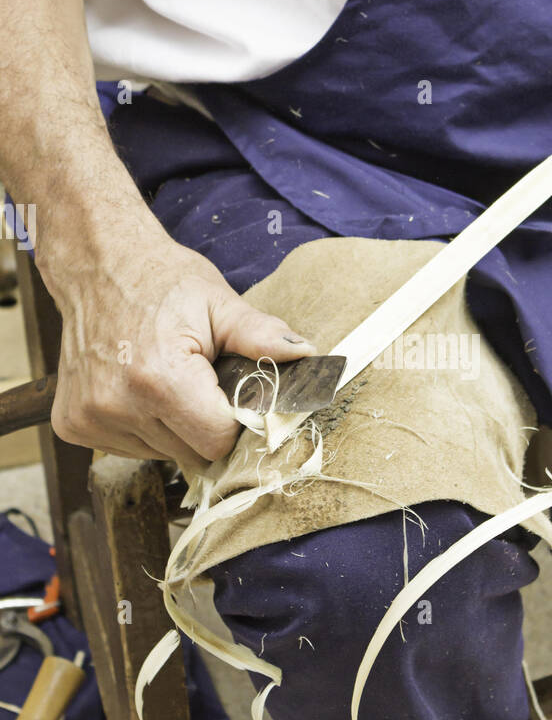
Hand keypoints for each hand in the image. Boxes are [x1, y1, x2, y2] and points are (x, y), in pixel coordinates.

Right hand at [45, 213, 315, 467]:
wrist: (97, 265)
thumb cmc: (162, 281)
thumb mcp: (219, 302)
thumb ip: (262, 336)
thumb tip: (308, 355)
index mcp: (158, 380)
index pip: (217, 441)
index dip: (234, 421)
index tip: (231, 392)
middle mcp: (118, 406)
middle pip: (190, 454)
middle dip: (204, 425)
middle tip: (198, 381)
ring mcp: (91, 419)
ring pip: (161, 455)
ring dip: (173, 428)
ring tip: (165, 380)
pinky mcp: (74, 426)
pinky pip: (129, 448)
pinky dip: (143, 427)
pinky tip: (138, 389)